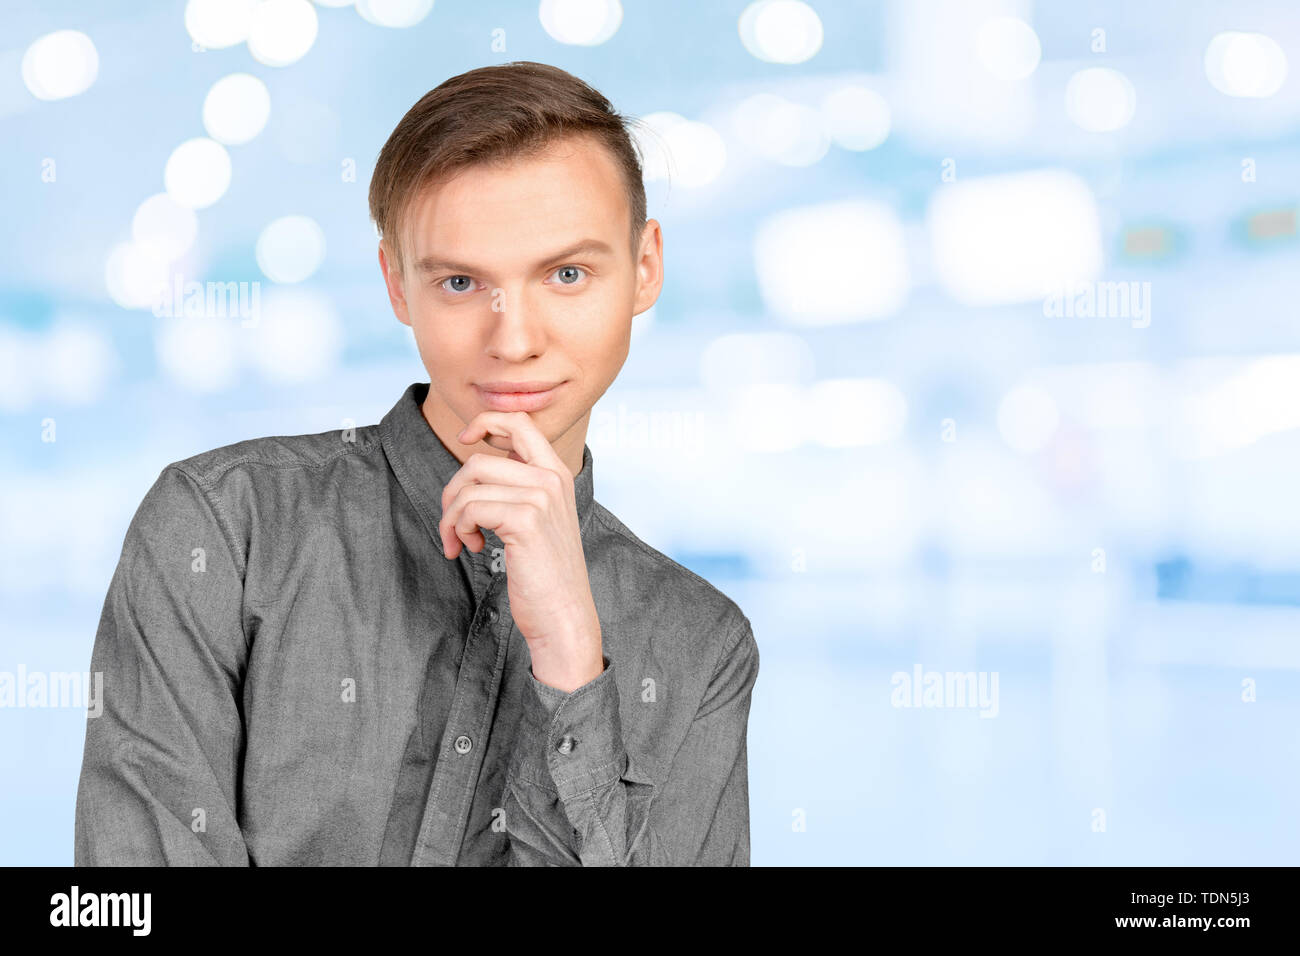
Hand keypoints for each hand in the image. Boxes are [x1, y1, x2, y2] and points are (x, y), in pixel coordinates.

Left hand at [438, 411, 602, 692]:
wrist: (563, 616)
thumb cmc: (544, 574)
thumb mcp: (537, 519)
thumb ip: (518, 487)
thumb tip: (476, 461)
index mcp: (557, 473)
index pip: (519, 421)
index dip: (485, 422)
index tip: (466, 440)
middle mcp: (552, 478)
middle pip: (478, 460)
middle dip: (452, 492)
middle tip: (453, 524)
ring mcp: (541, 497)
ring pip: (469, 485)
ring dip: (451, 517)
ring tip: (459, 542)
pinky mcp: (525, 520)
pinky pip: (470, 509)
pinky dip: (457, 529)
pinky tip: (470, 549)